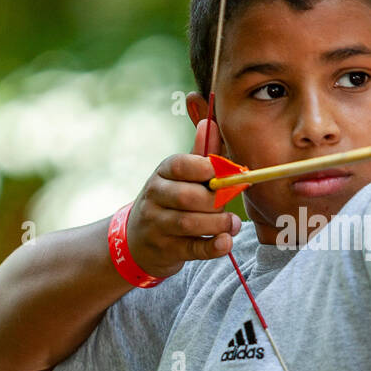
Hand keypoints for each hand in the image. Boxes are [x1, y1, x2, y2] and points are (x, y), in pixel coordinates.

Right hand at [126, 117, 241, 276]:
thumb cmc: (171, 201)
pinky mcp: (165, 250)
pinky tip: (225, 242)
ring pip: (189, 223)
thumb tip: (210, 121)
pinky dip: (212, 247)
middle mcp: (155, 197)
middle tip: (229, 204)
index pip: (180, 165)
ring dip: (218, 224)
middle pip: (188, 196)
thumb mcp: (180, 176)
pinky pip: (192, 249)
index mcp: (163, 173)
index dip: (206, 168)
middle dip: (216, 201)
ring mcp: (157, 225)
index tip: (227, 172)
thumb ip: (200, 153)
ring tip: (232, 224)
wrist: (138, 240)